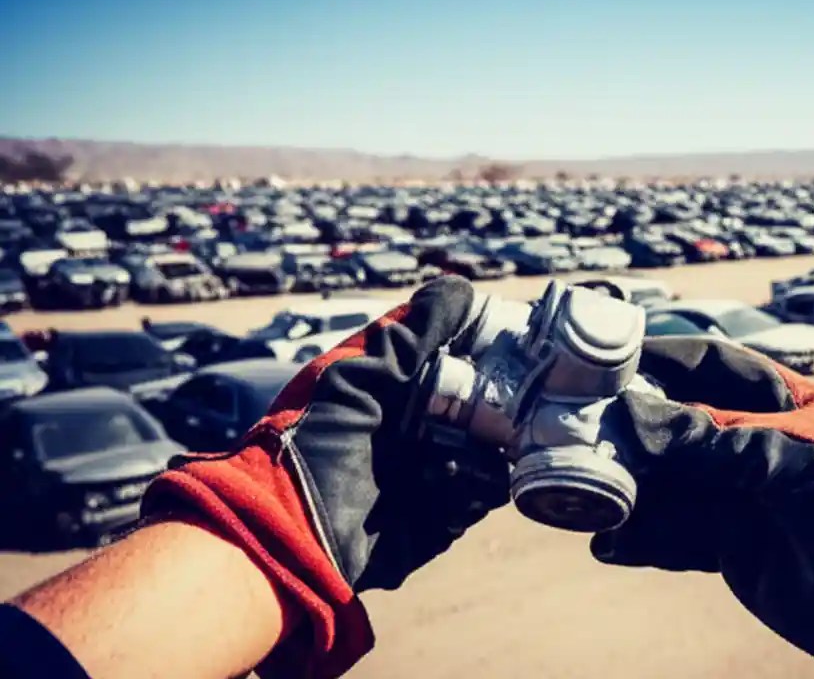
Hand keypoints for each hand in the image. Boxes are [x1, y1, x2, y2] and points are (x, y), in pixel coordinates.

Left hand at [142, 276, 509, 674]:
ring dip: (486, 450)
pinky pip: (478, 497)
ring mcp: (430, 472)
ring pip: (490, 451)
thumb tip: (460, 287)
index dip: (488, 348)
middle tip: (518, 400)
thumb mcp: (351, 377)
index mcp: (395, 387)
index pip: (457, 358)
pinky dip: (473, 490)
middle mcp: (417, 427)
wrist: (288, 533)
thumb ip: (407, 337)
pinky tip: (447, 485)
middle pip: (486, 405)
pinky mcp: (440, 517)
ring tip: (459, 454)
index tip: (516, 339)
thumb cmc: (309, 445)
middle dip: (503, 402)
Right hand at [595, 337, 813, 678]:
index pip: (716, 365)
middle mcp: (762, 445)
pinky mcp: (735, 546)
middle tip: (583, 431)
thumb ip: (704, 437)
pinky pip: (678, 534)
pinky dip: (643, 537)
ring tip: (583, 493)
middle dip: (635, 432)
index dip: (667, 358)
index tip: (616, 356)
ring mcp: (747, 497)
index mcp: (787, 403)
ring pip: (673, 484)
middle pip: (683, 426)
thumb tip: (630, 416)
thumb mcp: (777, 455)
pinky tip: (608, 540)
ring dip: (630, 490)